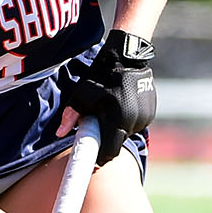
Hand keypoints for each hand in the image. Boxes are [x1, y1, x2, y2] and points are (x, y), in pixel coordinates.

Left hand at [61, 29, 155, 162]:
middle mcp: (134, 121)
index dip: (101, 156)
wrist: (126, 57)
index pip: (110, 152)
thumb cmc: (99, 77)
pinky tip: (122, 105)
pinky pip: (136, 124)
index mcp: (117, 120)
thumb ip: (71, 117)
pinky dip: (128, 120)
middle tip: (99, 125)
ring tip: (110, 111)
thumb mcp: (81, 96)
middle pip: (119, 142)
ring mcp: (145, 117)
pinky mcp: (151, 112)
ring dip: (119, 129)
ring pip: (128, 133)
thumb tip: (59, 134)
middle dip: (108, 138)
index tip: (94, 155)